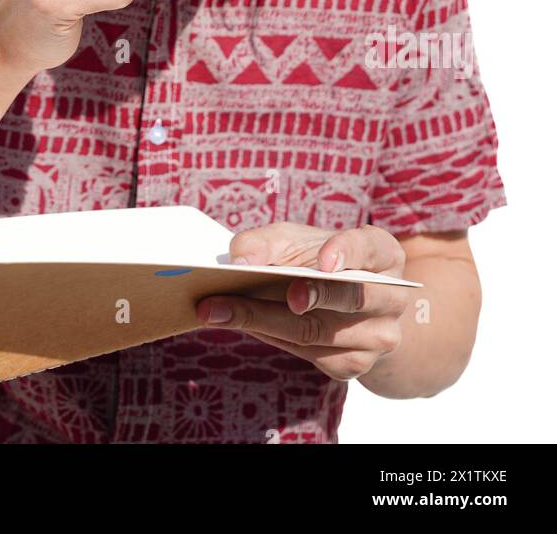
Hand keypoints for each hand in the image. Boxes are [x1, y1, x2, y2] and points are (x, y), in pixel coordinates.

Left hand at [194, 221, 411, 382]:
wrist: (345, 306)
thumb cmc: (317, 260)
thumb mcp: (295, 240)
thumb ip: (266, 241)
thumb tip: (239, 259)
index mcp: (383, 254)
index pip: (370, 248)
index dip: (347, 252)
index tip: (324, 261)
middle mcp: (391, 297)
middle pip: (349, 297)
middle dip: (302, 293)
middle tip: (249, 285)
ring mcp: (378, 337)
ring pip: (318, 331)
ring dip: (261, 319)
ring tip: (216, 309)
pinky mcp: (355, 366)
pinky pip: (309, 355)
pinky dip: (269, 336)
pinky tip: (239, 323)